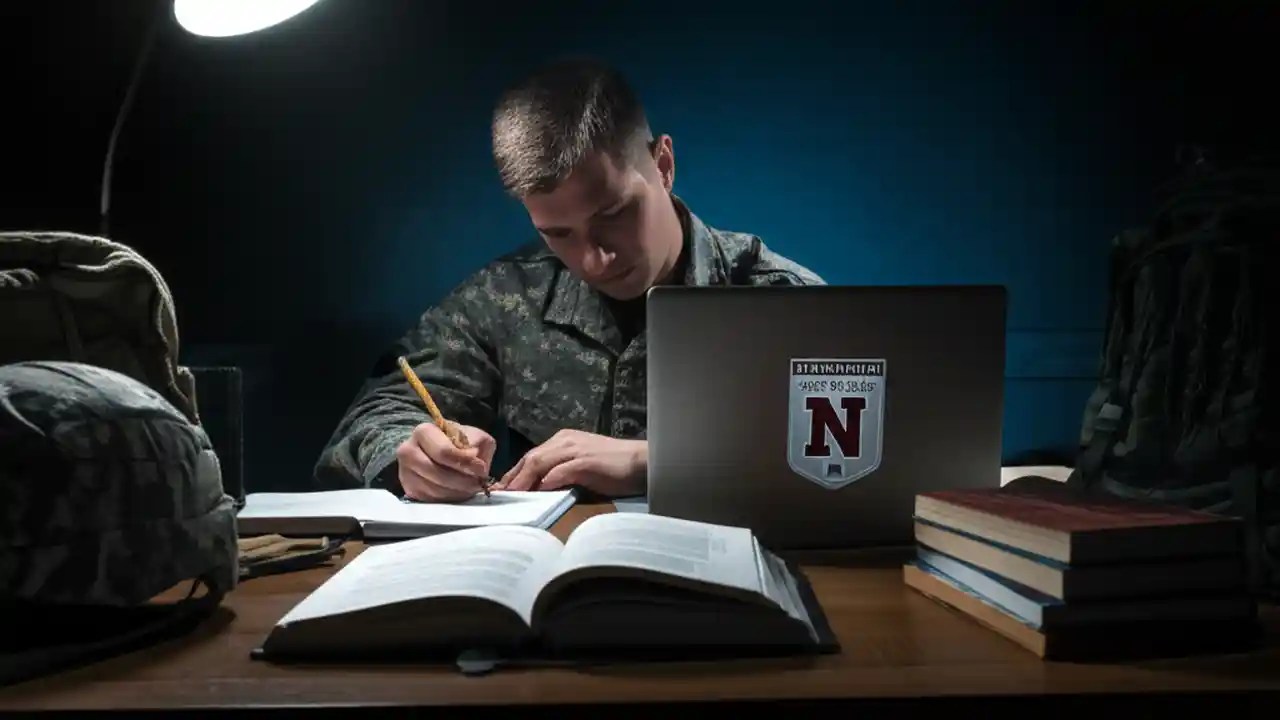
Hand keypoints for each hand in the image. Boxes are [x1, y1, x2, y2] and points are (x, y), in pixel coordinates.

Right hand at [395, 422, 495, 501]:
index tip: (481, 469)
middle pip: (438, 473)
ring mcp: (405, 472)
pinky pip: (431, 499)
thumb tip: (473, 458)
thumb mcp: (473, 435)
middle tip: (478, 483)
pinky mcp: (409, 489)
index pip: (444, 452)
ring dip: (458, 491)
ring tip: (470, 487)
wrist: (438, 452)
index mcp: (424, 432)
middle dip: (462, 481)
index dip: (465, 463)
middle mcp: (408, 450)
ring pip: (435, 489)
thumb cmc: (457, 442)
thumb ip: (477, 443)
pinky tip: (458, 491)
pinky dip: (449, 499)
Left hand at [496, 429, 645, 497]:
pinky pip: (560, 471)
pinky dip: (547, 481)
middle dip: (513, 477)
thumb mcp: (582, 466)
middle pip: (531, 458)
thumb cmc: (614, 467)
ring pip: (540, 462)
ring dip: (523, 480)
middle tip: (498, 495)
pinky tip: (538, 492)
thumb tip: (540, 488)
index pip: (532, 456)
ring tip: (512, 496)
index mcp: (563, 440)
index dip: (515, 473)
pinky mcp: (586, 462)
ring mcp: (575, 450)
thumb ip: (561, 472)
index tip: (502, 489)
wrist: (641, 461)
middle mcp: (565, 441)